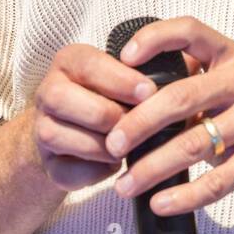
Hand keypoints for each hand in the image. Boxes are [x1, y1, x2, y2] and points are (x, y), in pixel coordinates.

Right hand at [30, 43, 165, 191]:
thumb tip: (192, 66)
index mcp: (72, 61)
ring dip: (100, 145)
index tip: (149, 92)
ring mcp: (41, 127)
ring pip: (59, 135)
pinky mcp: (47, 163)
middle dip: (108, 115)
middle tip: (139, 124)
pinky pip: (66, 170)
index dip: (120, 80)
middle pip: (67, 99)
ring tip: (127, 148)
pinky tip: (113, 166)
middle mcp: (49, 89)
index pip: (90, 64)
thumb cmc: (112, 99)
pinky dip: (94, 172)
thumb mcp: (128, 77)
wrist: (78, 135)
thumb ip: (155, 69)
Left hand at [105, 16, 233, 216]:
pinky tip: (160, 203)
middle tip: (111, 144)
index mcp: (233, 56)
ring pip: (193, 143)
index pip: (190, 30)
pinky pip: (217, 180)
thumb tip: (125, 96)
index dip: (154, 39)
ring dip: (152, 167)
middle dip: (138, 122)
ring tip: (125, 185)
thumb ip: (189, 85)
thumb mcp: (227, 90)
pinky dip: (183, 195)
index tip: (122, 60)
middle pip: (181, 95)